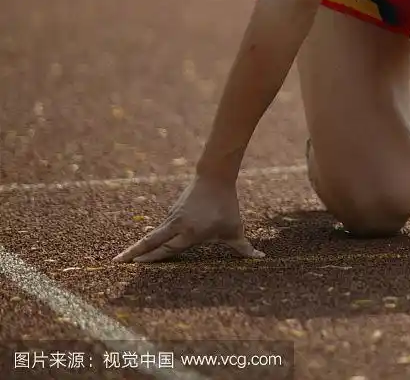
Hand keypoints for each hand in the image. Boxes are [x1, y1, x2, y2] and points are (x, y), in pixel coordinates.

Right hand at [113, 174, 261, 262]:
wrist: (214, 177)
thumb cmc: (227, 206)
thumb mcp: (235, 229)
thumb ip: (244, 248)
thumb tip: (261, 258)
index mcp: (190, 232)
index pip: (168, 249)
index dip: (153, 258)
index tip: (136, 264)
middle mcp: (177, 225)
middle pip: (151, 242)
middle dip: (134, 253)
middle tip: (116, 263)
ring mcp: (172, 218)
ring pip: (152, 234)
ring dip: (138, 246)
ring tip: (122, 258)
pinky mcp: (172, 213)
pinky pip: (159, 229)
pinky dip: (149, 238)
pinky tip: (142, 246)